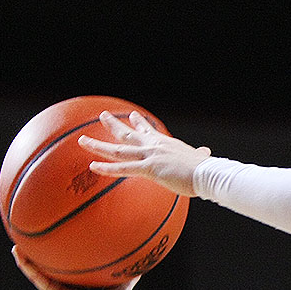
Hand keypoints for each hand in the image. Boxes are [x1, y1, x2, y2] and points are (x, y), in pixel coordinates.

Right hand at [13, 247, 136, 289]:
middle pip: (52, 271)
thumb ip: (128, 273)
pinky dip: (26, 264)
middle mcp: (66, 289)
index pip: (70, 272)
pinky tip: (17, 252)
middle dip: (43, 258)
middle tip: (35, 242)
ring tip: (18, 244)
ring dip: (28, 258)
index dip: (64, 261)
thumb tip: (142, 258)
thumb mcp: (122, 284)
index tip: (59, 247)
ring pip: (38, 272)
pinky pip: (36, 276)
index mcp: (80, 288)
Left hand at [79, 111, 211, 197]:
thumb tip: (206, 153)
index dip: (139, 123)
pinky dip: (107, 168)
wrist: (208, 173)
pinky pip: (123, 168)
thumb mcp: (199, 158)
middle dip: (113, 125)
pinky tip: (93, 166)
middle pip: (129, 134)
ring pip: (118, 149)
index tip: (131, 116)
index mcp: (165, 143)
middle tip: (103, 116)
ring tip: (82, 140)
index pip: (149, 131)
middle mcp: (154, 146)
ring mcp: (149, 156)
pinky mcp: (149, 169)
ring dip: (98, 145)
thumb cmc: (205, 169)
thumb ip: (198, 155)